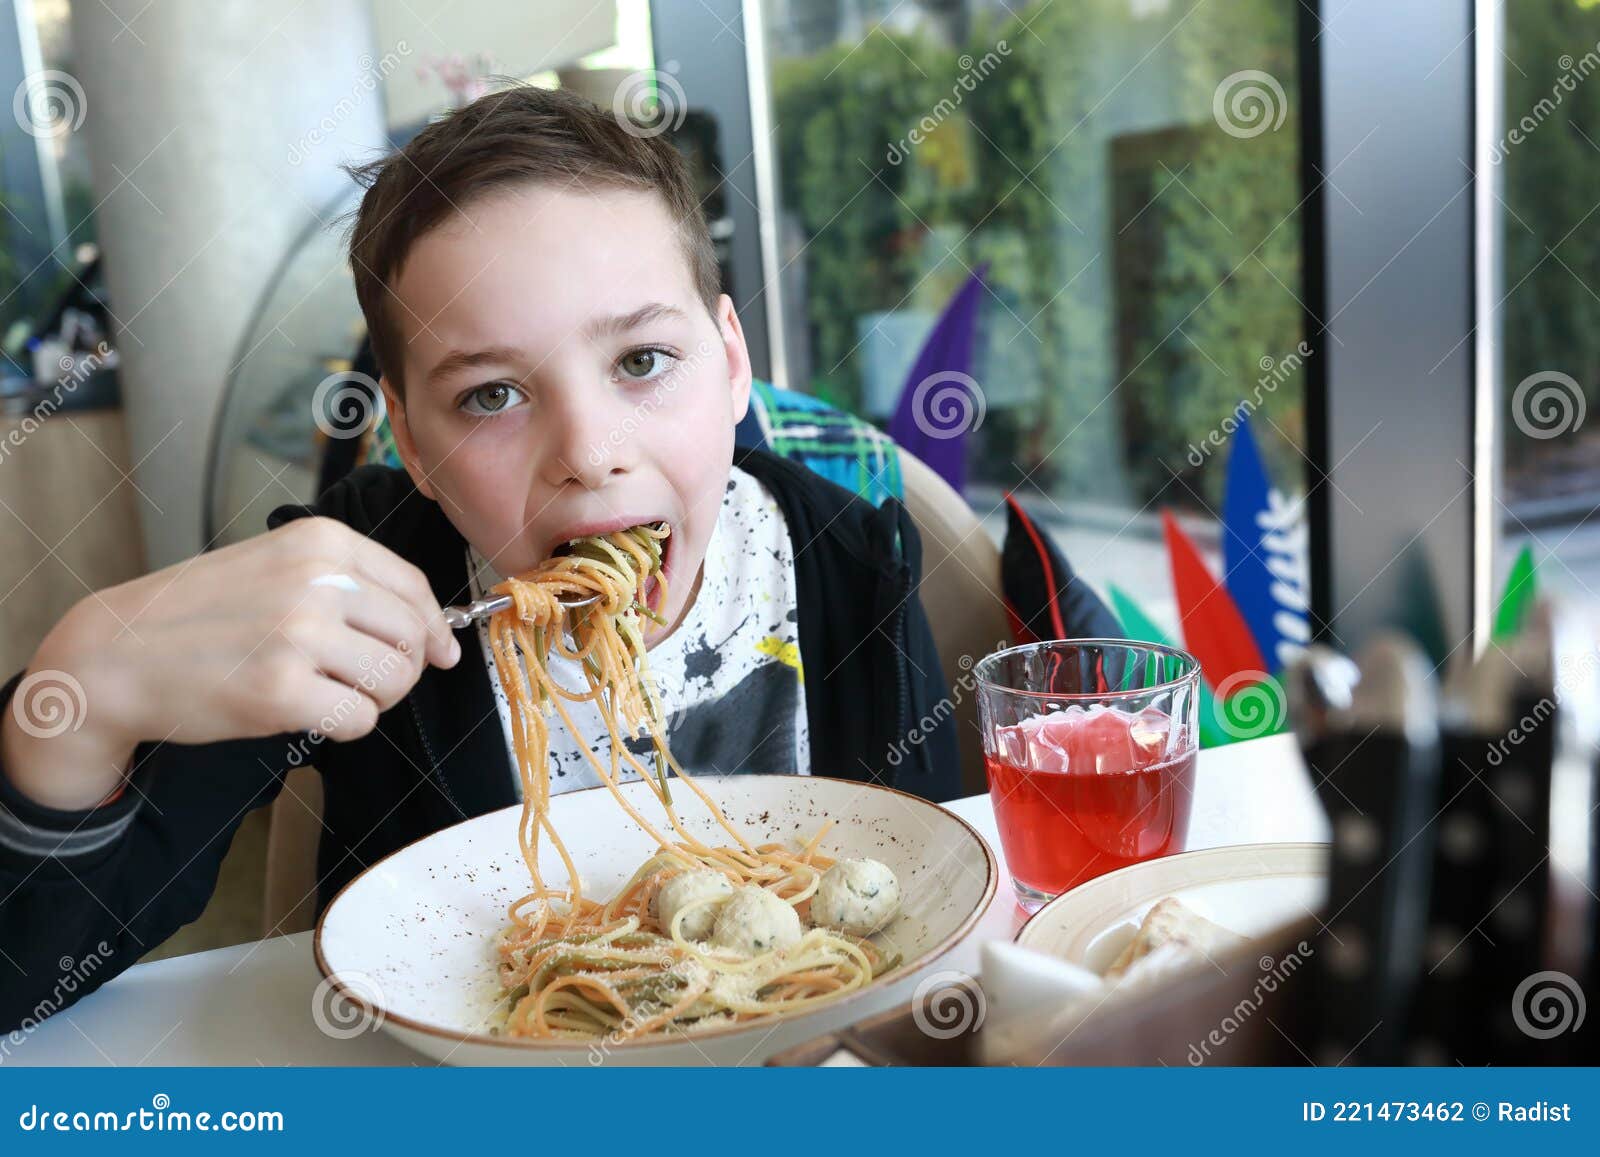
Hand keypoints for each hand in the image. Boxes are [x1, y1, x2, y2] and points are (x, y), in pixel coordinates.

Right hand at [1, 518, 461, 809]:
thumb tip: (437, 637)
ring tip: (332, 694)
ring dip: (374, 699)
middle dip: (403, 669)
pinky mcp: (281, 691)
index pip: (413, 588)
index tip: (439, 653)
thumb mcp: (277, 565)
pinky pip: (358, 719)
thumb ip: (353, 586)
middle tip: (366, 681)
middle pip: (412, 638)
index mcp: (322, 542)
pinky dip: (344, 726)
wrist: (118, 653)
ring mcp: (300, 636)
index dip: (434, 628)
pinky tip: (308, 713)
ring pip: (394, 681)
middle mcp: (317, 581)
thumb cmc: (203, 614)